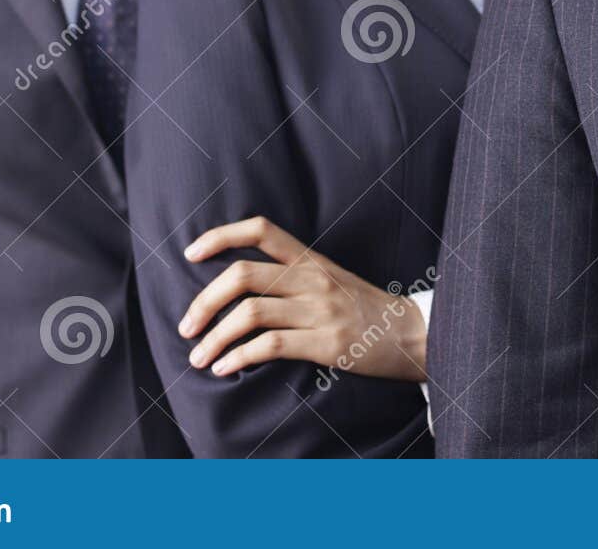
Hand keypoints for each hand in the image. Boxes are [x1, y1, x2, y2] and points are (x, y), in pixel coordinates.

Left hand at [178, 215, 427, 381]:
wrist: (412, 334)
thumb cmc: (365, 308)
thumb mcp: (330, 279)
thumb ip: (292, 277)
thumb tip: (239, 289)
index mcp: (310, 258)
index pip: (260, 228)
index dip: (220, 235)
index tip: (190, 253)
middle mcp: (312, 278)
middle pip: (242, 275)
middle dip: (203, 302)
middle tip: (186, 327)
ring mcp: (319, 309)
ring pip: (250, 314)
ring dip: (214, 338)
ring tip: (197, 357)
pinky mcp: (326, 342)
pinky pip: (269, 346)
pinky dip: (237, 358)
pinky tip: (224, 368)